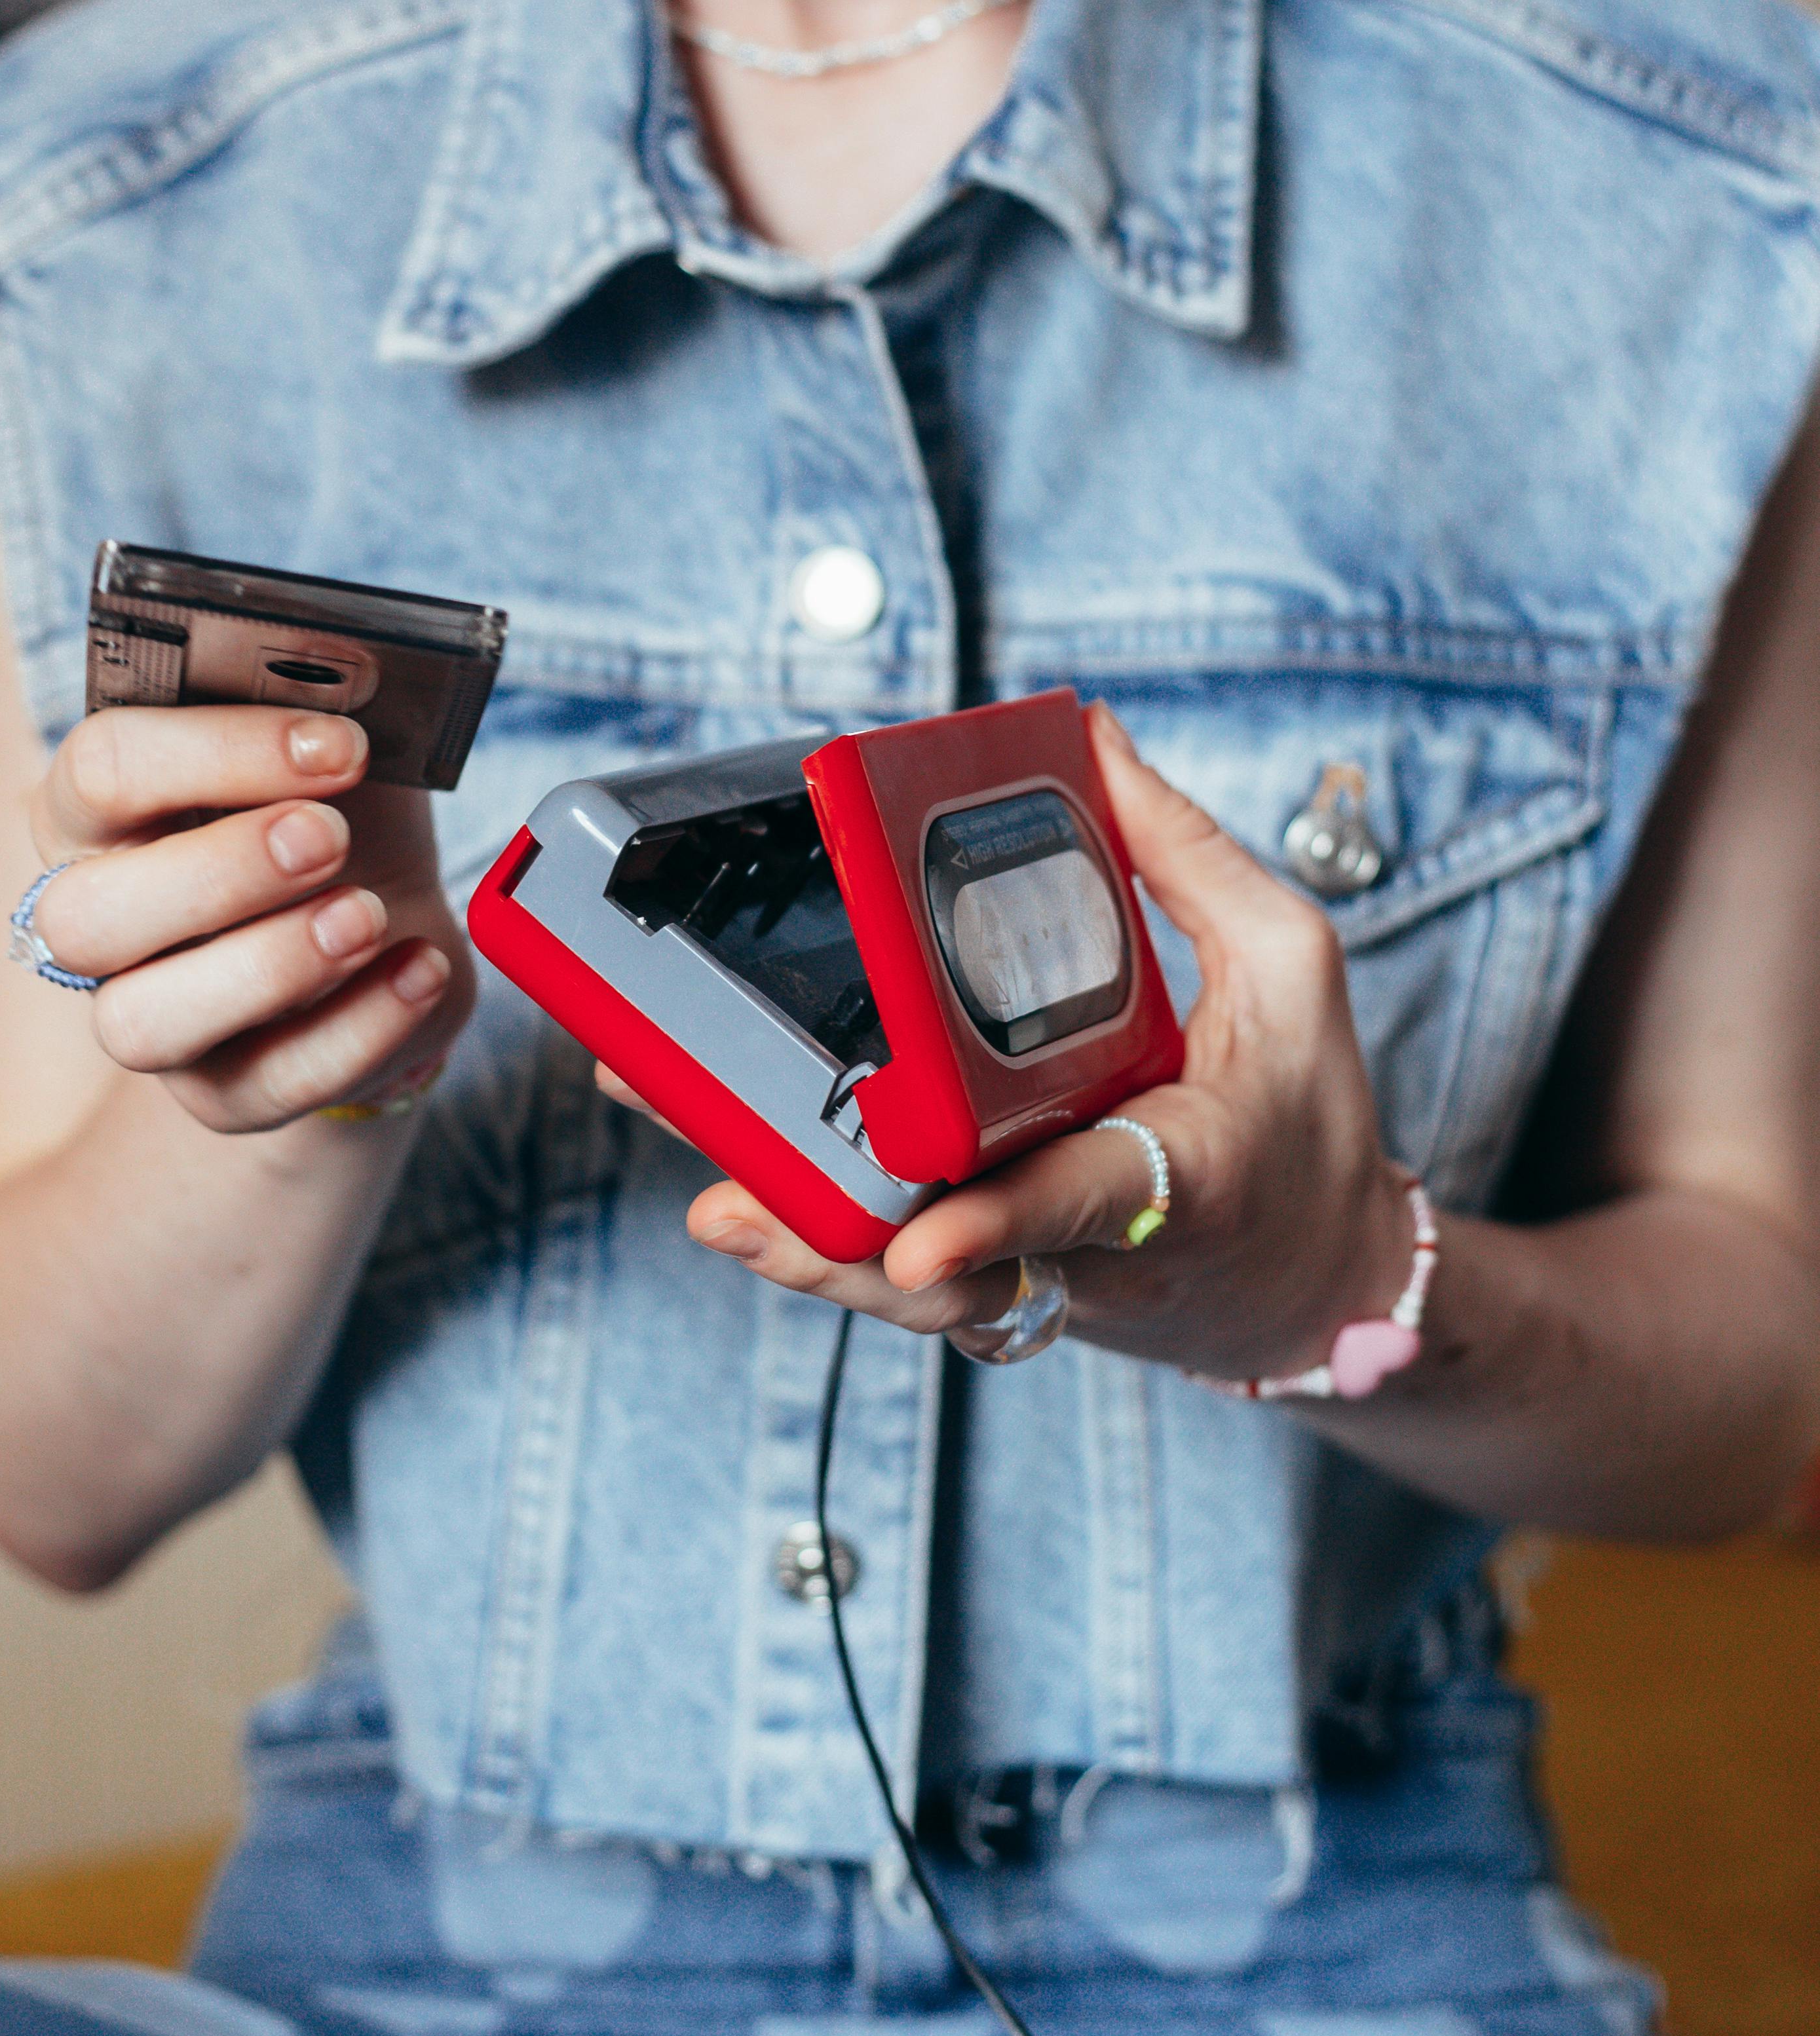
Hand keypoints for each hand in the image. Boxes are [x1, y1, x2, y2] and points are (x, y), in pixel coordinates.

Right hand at [23, 706, 472, 1133]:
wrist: (393, 919)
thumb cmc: (339, 809)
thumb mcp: (333, 745)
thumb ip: (318, 708)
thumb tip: (340, 675)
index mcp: (99, 811)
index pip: (100, 770)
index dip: (215, 751)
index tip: (337, 742)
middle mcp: (97, 921)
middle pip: (85, 917)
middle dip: (218, 871)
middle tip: (329, 835)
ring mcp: (150, 1016)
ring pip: (141, 1026)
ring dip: (266, 967)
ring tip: (367, 915)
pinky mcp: (223, 1092)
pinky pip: (267, 1088)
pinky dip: (357, 1031)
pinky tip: (421, 968)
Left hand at [666, 704, 1412, 1377]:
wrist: (1322, 1283)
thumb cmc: (1309, 1117)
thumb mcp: (1290, 968)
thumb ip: (1189, 856)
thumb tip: (1092, 738)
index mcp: (1182, 1173)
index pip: (1082, 1201)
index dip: (997, 1225)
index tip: (917, 1242)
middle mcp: (1098, 1248)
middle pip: (952, 1277)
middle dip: (833, 1249)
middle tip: (724, 1205)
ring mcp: (1044, 1278)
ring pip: (912, 1297)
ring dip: (807, 1253)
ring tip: (712, 1201)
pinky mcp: (1009, 1283)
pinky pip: (907, 1279)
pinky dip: (828, 1248)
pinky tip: (745, 1196)